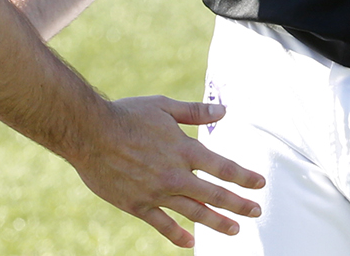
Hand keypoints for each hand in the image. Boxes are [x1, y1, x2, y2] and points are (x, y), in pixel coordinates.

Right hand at [64, 95, 263, 248]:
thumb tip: (224, 110)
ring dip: (217, 222)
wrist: (89, 133)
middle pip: (215, 194)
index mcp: (184, 150)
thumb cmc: (126, 114)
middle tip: (256, 212)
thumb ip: (195, 111)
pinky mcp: (138, 205)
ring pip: (195, 213)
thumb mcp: (163, 107)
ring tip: (235, 230)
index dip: (244, 177)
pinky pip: (163, 225)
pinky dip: (178, 235)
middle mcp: (175, 175)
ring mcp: (157, 193)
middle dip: (239, 204)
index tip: (259, 184)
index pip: (224, 168)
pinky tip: (191, 242)